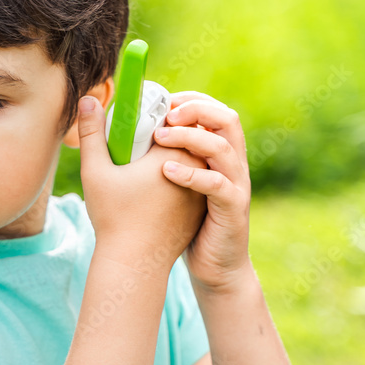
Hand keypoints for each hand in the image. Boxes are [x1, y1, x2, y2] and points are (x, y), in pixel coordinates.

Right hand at [75, 95, 207, 273]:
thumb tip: (87, 99)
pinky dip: (176, 180)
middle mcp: (198, 170)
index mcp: (177, 154)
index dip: (156, 117)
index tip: (135, 124)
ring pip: (188, 162)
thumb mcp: (96, 172)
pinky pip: (190, 184)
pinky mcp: (199, 209)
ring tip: (142, 168)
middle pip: (183, 138)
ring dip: (172, 158)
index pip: (173, 119)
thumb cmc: (114, 218)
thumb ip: (91, 133)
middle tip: (135, 143)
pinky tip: (153, 189)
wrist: (135, 265)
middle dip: (164, 135)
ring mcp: (201, 191)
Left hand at [153, 91, 252, 293]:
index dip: (191, 99)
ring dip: (190, 137)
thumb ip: (165, 155)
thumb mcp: (176, 182)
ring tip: (159, 138)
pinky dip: (192, 175)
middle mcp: (233, 164)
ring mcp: (236, 186)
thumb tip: (128, 133)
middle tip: (165, 114)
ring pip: (222, 148)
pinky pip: (218, 185)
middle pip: (228, 119)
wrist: (215, 266)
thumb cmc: (189, 222)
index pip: (215, 111)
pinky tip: (166, 171)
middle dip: (196, 109)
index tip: (163, 98)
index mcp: (220, 153)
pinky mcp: (233, 209)